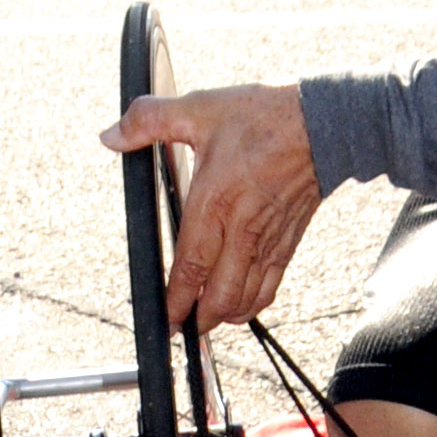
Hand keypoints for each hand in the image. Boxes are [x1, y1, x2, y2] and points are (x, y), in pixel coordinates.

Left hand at [102, 80, 323, 327]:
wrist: (325, 122)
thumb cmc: (265, 117)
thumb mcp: (199, 109)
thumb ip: (149, 121)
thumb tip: (111, 136)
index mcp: (214, 204)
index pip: (190, 269)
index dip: (175, 302)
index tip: (165, 319)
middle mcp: (241, 231)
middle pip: (219, 297)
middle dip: (198, 320)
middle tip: (181, 327)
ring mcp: (267, 241)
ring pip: (245, 300)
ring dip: (224, 316)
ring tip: (206, 317)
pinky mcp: (288, 242)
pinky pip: (270, 288)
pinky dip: (253, 305)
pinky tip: (240, 306)